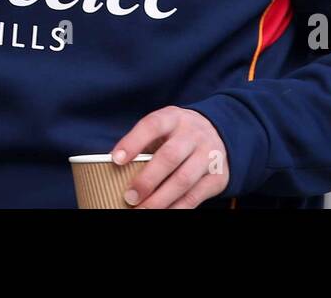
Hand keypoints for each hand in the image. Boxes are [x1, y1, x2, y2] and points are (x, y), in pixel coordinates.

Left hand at [110, 106, 229, 207]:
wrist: (219, 133)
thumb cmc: (178, 135)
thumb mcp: (163, 130)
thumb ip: (143, 145)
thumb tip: (112, 168)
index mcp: (173, 118)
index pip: (152, 125)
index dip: (133, 142)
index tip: (115, 160)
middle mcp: (193, 134)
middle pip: (170, 156)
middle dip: (147, 179)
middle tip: (129, 197)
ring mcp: (209, 155)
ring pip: (183, 179)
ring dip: (160, 199)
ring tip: (142, 210)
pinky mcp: (218, 176)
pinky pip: (195, 196)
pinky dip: (176, 208)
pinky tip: (162, 212)